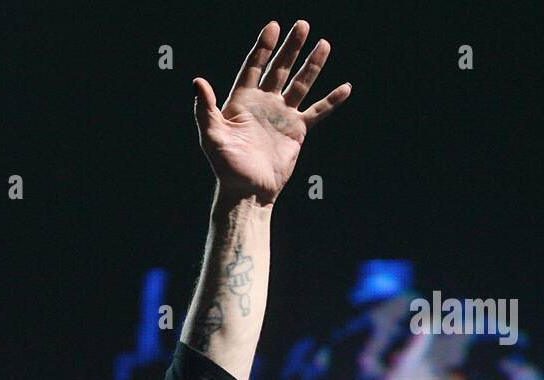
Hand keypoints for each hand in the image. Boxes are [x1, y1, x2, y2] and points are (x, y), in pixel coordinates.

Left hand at [194, 21, 350, 204]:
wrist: (248, 191)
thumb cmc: (226, 166)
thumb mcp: (212, 137)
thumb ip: (205, 109)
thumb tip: (198, 81)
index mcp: (242, 101)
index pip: (253, 67)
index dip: (263, 47)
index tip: (273, 27)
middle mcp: (263, 104)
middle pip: (279, 69)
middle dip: (291, 47)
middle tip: (302, 25)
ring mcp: (282, 116)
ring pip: (300, 84)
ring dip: (312, 65)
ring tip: (324, 44)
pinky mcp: (297, 130)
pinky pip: (317, 111)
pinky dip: (331, 100)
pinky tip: (346, 87)